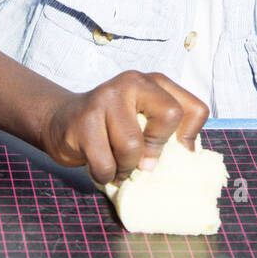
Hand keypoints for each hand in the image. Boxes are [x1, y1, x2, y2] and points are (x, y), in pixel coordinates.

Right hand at [38, 70, 208, 185]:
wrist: (61, 121)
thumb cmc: (111, 127)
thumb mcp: (145, 122)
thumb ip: (168, 133)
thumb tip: (187, 158)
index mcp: (155, 83)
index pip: (195, 109)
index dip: (188, 138)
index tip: (173, 150)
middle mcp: (133, 82)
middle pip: (170, 116)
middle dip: (156, 149)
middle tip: (142, 161)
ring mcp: (106, 98)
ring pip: (133, 146)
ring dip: (126, 168)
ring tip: (117, 165)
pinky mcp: (84, 121)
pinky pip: (106, 163)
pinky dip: (105, 175)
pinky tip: (99, 166)